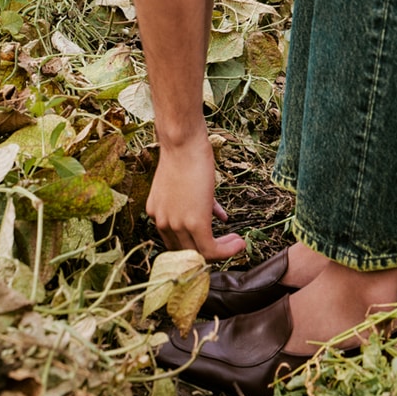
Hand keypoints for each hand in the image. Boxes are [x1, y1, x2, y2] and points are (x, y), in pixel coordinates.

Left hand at [146, 132, 246, 260]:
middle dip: (209, 250)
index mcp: (157, 212)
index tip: (214, 236)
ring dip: (222, 250)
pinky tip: (239, 242)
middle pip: (186, 250)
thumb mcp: (187, 183)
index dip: (195, 241)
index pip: (176, 239)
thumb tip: (217, 214)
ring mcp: (177, 225)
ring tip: (236, 242)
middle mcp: (162, 222)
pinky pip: (212, 249)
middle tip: (227, 243)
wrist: (182, 142)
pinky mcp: (195, 224)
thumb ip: (198, 202)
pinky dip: (228, 250)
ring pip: (200, 253)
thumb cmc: (185, 154)